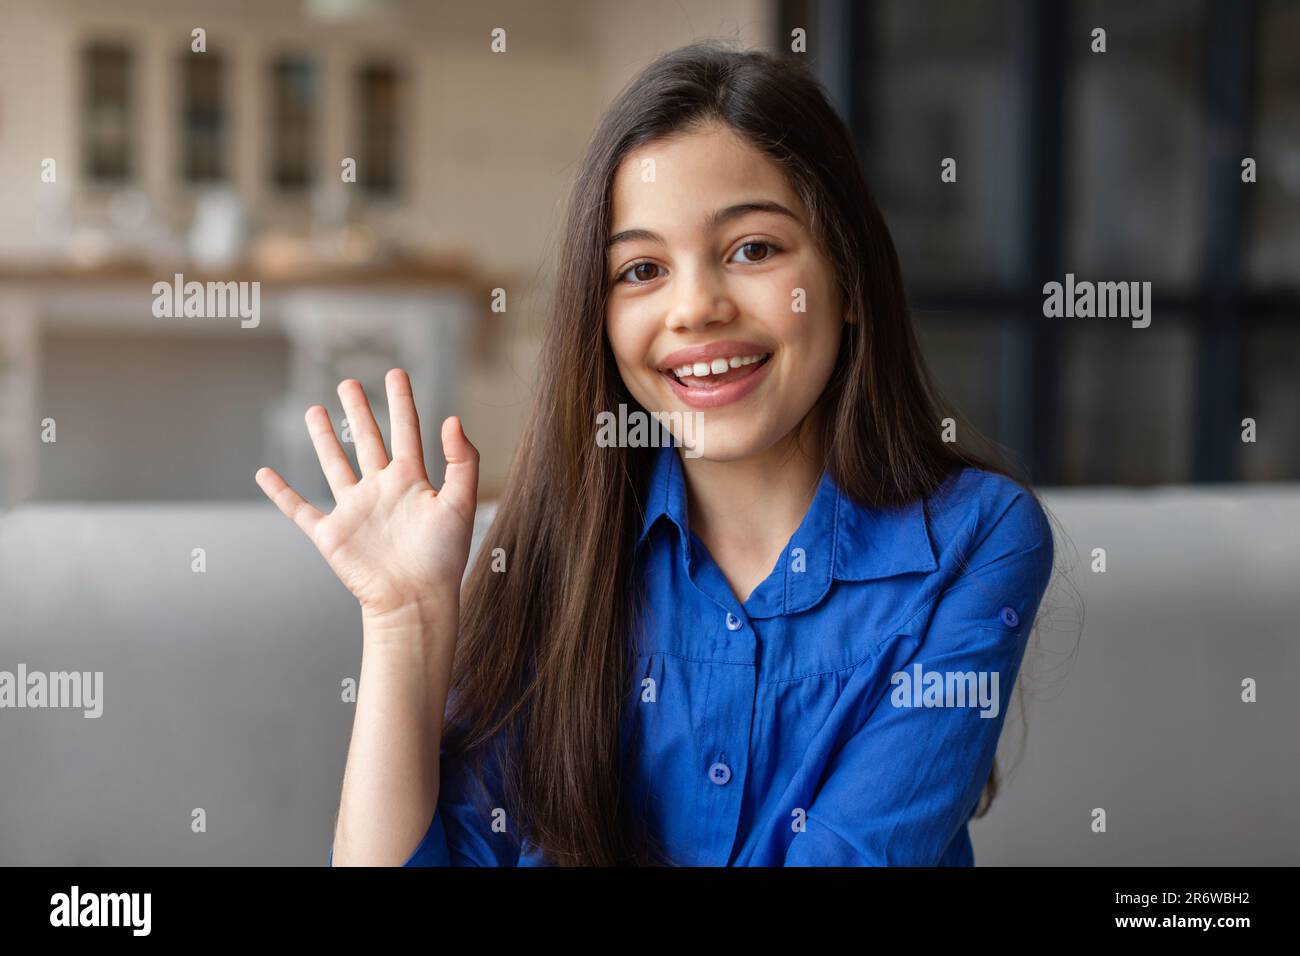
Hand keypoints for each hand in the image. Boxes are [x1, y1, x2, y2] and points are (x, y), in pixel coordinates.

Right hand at [255, 368, 478, 621]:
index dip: (401, 401)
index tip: (396, 372)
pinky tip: (265, 474)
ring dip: (324, 439)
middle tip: (348, 382)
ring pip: (334, 464)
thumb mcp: (460, 503)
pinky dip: (280, 493)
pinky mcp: (331, 533)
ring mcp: (354, 510)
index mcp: (411, 481)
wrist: (414, 600)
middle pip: (368, 440)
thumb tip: (453, 419)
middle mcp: (381, 490)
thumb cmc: (442, 558)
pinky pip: (300, 509)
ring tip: (314, 410)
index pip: (406, 431)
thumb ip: (461, 461)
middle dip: (359, 411)